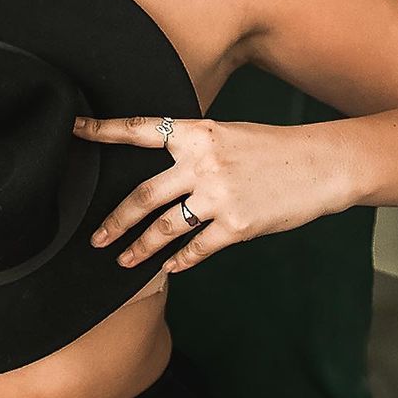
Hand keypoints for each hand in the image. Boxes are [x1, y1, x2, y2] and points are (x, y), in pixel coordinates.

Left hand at [72, 114, 346, 276]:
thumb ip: (191, 148)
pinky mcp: (238, 223)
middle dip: (115, 220)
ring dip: (141, 248)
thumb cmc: (273, 150)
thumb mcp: (227, 135)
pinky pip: (198, 247)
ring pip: (165, 226)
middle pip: (144, 193)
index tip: (74, 129)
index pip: (140, 129)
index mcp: (196, 133)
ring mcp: (219, 194)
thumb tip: (160, 168)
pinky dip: (181, 260)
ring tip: (123, 261)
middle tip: (94, 238)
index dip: (104, 129)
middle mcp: (202, 162)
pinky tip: (169, 268)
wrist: (322, 165)